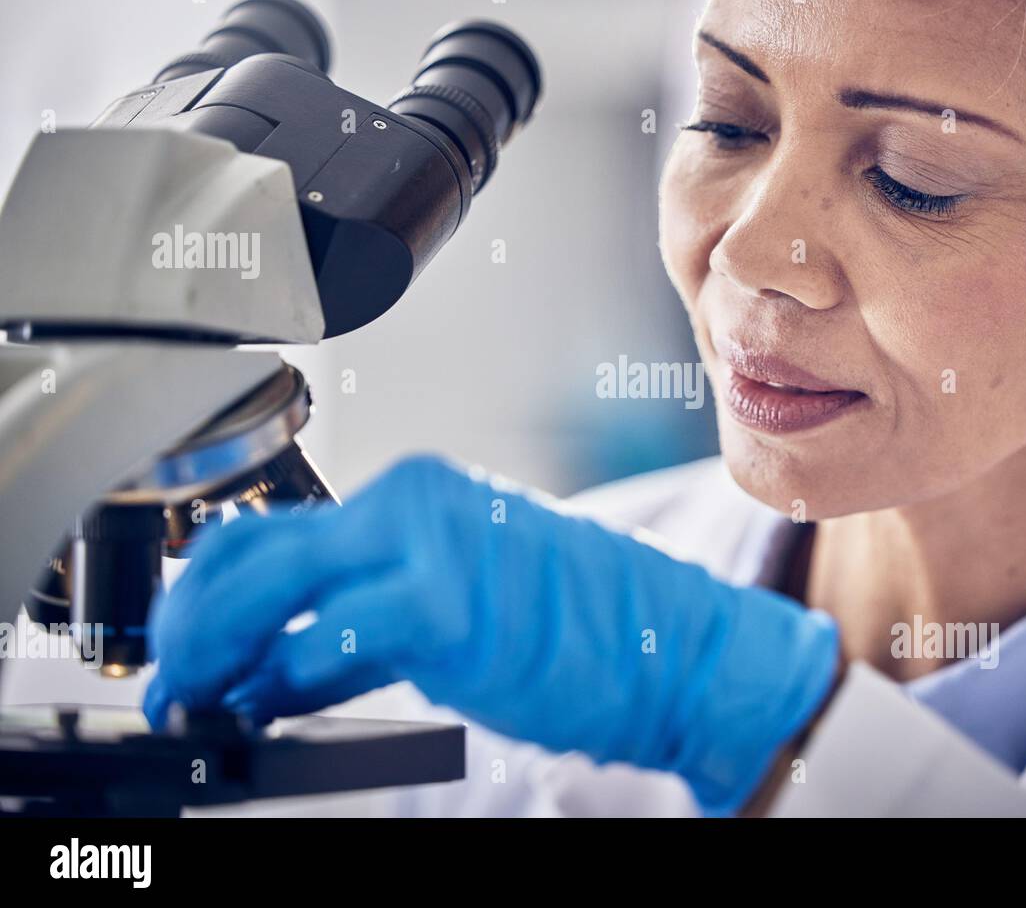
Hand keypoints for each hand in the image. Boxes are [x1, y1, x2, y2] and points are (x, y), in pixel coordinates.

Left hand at [145, 455, 839, 813]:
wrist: (680, 648)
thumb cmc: (584, 624)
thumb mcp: (463, 586)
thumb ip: (365, 604)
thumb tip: (270, 649)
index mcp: (417, 492)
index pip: (270, 525)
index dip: (203, 588)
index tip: (181, 636)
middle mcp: (413, 503)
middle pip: (251, 552)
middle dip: (189, 623)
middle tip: (170, 681)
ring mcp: (428, 548)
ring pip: (270, 594)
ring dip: (216, 656)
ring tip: (199, 702)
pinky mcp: (446, 609)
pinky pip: (325, 649)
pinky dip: (278, 684)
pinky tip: (262, 708)